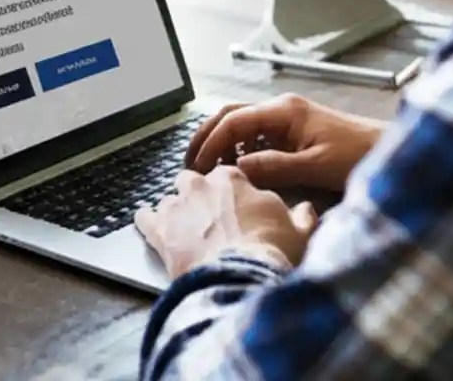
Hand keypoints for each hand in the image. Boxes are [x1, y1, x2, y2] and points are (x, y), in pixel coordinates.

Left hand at [135, 167, 317, 277]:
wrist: (240, 278)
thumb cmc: (272, 252)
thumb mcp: (299, 232)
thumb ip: (302, 217)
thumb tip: (308, 210)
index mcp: (232, 179)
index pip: (227, 175)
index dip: (231, 191)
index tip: (235, 205)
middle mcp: (200, 186)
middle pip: (192, 182)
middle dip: (198, 196)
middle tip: (209, 217)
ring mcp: (176, 207)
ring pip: (169, 200)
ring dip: (175, 211)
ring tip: (184, 228)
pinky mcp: (159, 232)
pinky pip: (144, 218)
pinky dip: (146, 220)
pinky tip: (147, 223)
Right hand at [186, 94, 384, 191]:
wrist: (390, 152)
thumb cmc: (359, 155)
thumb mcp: (316, 166)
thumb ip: (275, 167)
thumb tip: (236, 170)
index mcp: (284, 110)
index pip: (233, 121)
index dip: (210, 144)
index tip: (198, 168)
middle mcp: (281, 109)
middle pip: (230, 116)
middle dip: (207, 138)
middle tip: (191, 165)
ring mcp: (287, 120)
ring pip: (241, 126)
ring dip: (222, 145)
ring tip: (211, 171)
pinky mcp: (293, 133)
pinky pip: (256, 137)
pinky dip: (240, 151)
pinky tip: (237, 170)